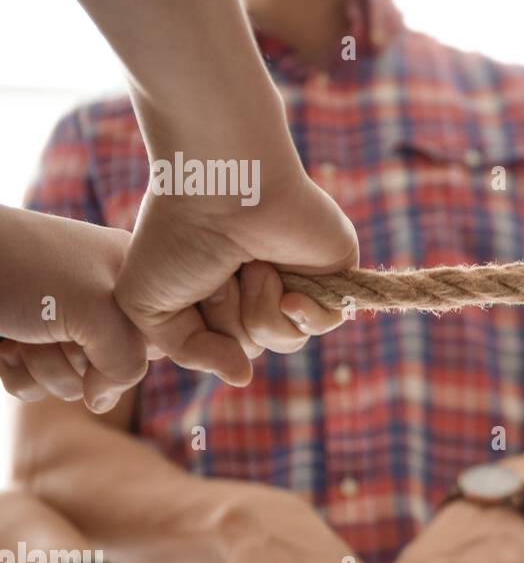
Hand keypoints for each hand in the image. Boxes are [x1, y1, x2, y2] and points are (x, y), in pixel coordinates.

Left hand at [0, 209, 146, 412]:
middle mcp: (102, 300)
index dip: (133, 351)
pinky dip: (16, 372)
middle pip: (114, 368)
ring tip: (22, 332)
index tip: (103, 331)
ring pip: (73, 383)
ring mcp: (61, 323)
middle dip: (79, 360)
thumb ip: (126, 362)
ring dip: (42, 367)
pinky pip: (36, 386)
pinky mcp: (25, 341)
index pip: (158, 341)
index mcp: (134, 278)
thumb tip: (100, 402)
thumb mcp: (98, 310)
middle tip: (55, 329)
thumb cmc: (25, 270)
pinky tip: (4, 344)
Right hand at [113, 159, 357, 385]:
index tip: (189, 283)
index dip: (201, 329)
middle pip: (250, 347)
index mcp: (218, 292)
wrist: (221, 184)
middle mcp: (258, 287)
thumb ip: (191, 352)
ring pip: (285, 340)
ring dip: (258, 309)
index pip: (219, 347)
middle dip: (227, 317)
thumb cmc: (178, 235)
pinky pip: (326, 323)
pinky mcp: (332, 272)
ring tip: (251, 265)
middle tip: (221, 268)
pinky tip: (286, 289)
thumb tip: (243, 378)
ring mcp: (297, 280)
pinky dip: (303, 312)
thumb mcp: (152, 308)